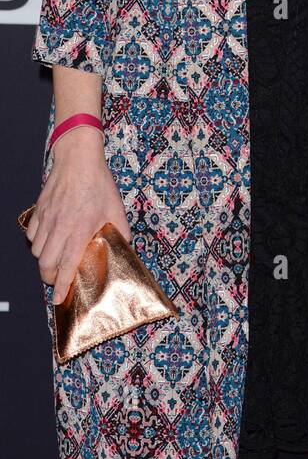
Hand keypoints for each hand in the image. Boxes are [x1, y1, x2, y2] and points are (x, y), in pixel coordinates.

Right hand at [27, 128, 131, 303]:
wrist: (78, 158)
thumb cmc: (98, 183)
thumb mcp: (116, 208)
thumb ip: (121, 231)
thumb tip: (125, 248)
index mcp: (80, 230)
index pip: (68, 265)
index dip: (62, 286)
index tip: (59, 299)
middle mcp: (60, 227)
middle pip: (45, 264)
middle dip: (50, 278)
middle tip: (59, 279)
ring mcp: (46, 219)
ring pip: (36, 252)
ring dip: (44, 261)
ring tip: (56, 260)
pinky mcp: (39, 211)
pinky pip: (32, 236)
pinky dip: (38, 243)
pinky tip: (49, 240)